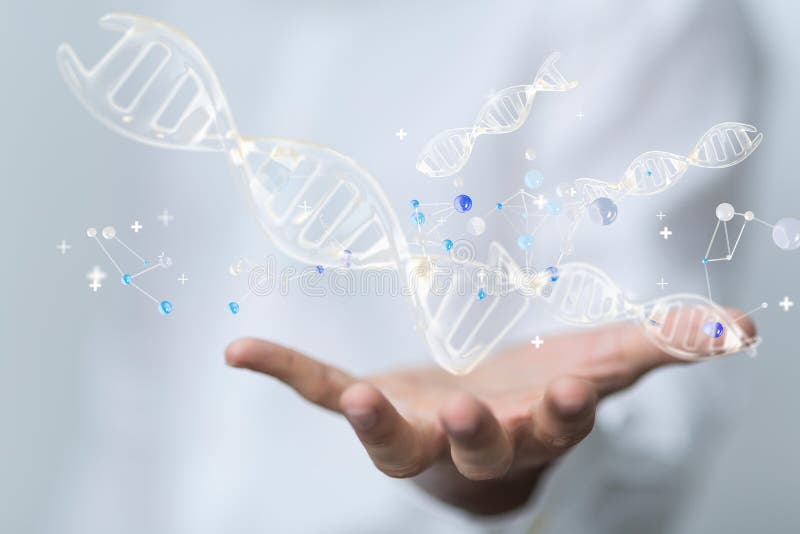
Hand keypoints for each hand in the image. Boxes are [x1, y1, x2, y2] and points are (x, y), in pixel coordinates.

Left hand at [225, 317, 753, 514]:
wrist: (485, 419)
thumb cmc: (545, 391)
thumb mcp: (606, 358)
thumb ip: (666, 341)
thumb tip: (738, 328)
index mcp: (537, 425)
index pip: (559, 421)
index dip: (566, 408)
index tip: (572, 388)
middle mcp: (476, 439)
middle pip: (479, 448)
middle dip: (479, 434)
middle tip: (470, 413)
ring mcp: (417, 428)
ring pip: (396, 441)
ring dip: (375, 423)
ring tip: (362, 398)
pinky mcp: (373, 406)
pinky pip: (326, 392)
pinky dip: (287, 371)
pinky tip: (239, 350)